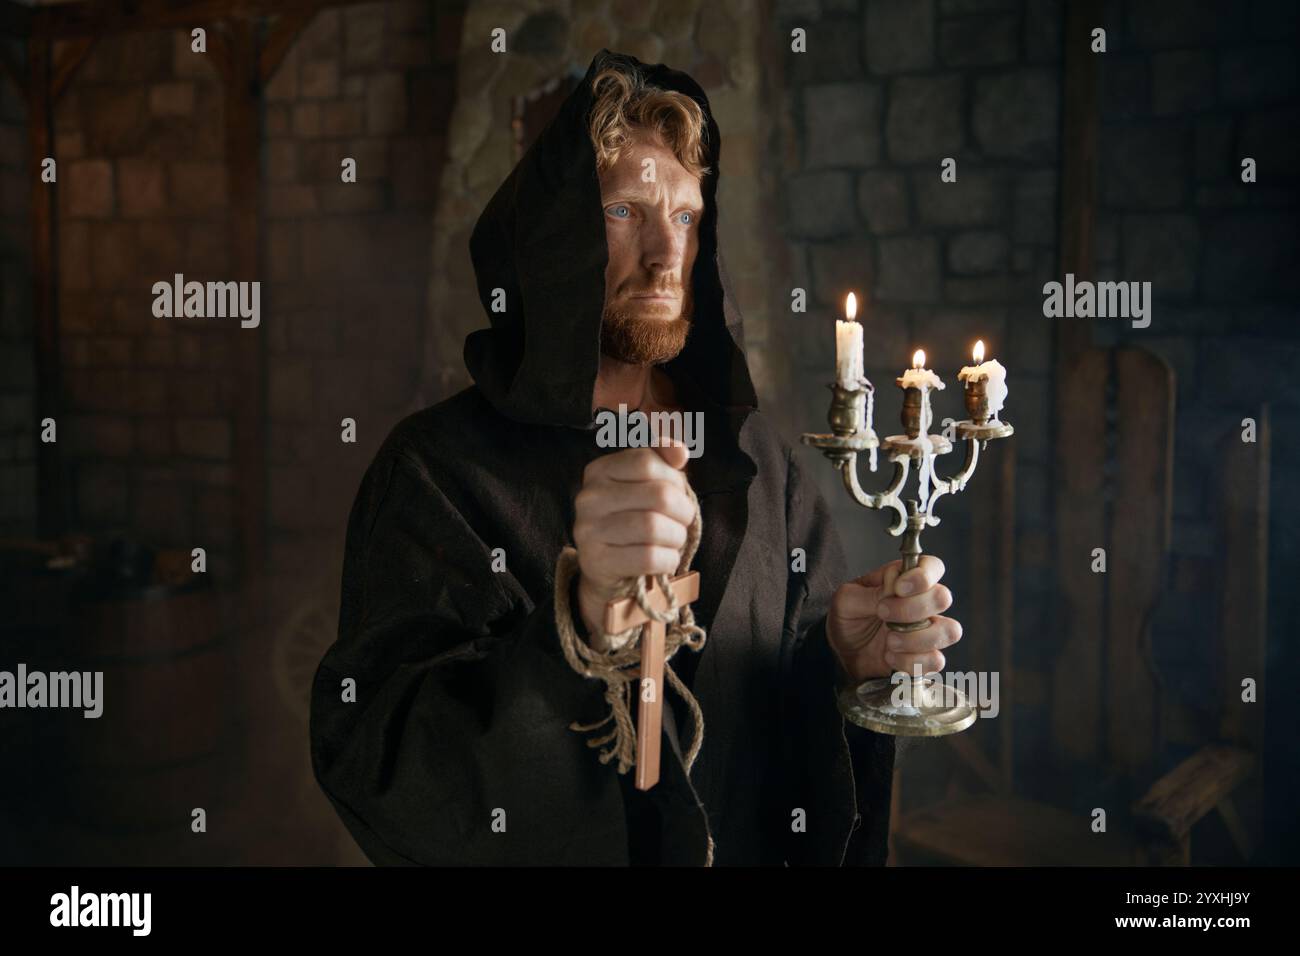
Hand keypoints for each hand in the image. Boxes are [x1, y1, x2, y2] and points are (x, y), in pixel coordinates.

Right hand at [572, 442, 691, 648]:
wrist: (608, 570)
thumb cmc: (634, 521)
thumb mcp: (646, 486)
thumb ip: (663, 461)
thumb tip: (681, 453)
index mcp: (599, 471)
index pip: (647, 462)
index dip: (674, 479)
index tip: (678, 494)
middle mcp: (588, 498)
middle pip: (658, 495)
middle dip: (683, 512)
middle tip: (684, 523)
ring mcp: (588, 530)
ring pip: (654, 527)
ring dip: (677, 538)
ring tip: (675, 541)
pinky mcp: (596, 561)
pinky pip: (648, 557)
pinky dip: (668, 560)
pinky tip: (665, 560)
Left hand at [825, 556, 961, 686]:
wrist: (842, 651)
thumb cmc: (848, 618)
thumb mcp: (846, 600)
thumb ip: (869, 593)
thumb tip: (892, 590)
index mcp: (905, 580)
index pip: (933, 567)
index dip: (923, 576)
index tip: (900, 588)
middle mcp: (923, 604)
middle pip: (943, 598)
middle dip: (912, 609)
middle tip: (883, 614)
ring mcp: (928, 632)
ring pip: (949, 631)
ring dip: (916, 638)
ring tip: (889, 640)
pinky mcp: (925, 658)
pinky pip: (936, 661)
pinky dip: (911, 661)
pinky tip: (890, 657)